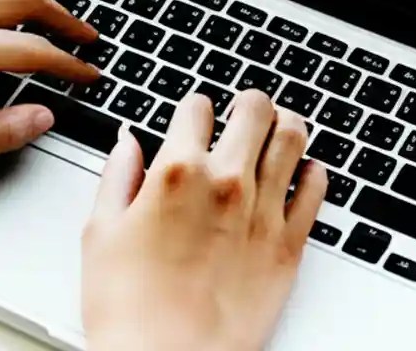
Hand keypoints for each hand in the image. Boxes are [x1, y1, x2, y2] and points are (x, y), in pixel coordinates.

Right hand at [82, 90, 327, 350]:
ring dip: (285, 124)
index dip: (195, 109)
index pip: (197, 107)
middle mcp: (226, 183)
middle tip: (245, 111)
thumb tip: (127, 144)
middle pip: (254, 109)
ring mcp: (263, 212)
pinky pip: (316, 190)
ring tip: (278, 129)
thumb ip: (117, 177)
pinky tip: (303, 173)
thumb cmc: (128, 310)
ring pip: (293, 138)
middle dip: (248, 104)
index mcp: (177, 173)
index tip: (194, 119)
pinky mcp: (289, 246)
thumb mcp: (100, 233)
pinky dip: (312, 173)